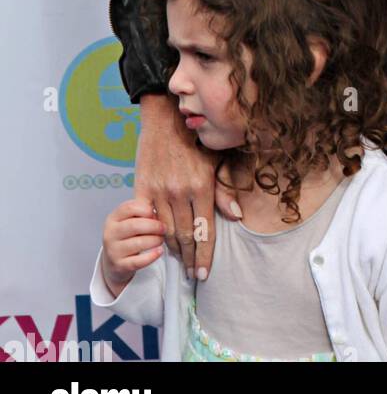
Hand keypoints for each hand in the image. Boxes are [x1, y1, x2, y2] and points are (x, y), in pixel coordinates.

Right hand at [101, 198, 165, 297]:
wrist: (115, 262)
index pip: (130, 207)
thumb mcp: (130, 221)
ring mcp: (113, 251)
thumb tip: (161, 212)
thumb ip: (143, 214)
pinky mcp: (119, 266)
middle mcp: (110, 233)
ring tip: (161, 239)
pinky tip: (159, 251)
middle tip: (164, 228)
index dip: (146, 209)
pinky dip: (152, 256)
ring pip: (138, 243)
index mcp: (113, 218)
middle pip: (135, 225)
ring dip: (155, 240)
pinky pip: (138, 261)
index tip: (155, 214)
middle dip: (154, 226)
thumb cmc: (128, 236)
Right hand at [135, 94, 230, 281]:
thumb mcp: (218, 160)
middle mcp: (180, 192)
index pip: (205, 229)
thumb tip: (237, 216)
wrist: (166, 118)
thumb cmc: (197, 138)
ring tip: (180, 263)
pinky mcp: (142, 188)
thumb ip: (226, 190)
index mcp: (202, 186)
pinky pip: (148, 219)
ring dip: (173, 250)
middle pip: (185, 235)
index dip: (205, 254)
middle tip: (192, 275)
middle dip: (189, 258)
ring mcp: (159, 191)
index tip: (204, 274)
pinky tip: (158, 245)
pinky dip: (153, 234)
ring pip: (165, 231)